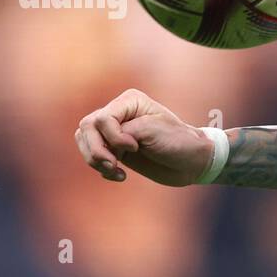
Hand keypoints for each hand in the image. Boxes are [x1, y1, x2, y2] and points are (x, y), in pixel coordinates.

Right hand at [75, 88, 213, 185]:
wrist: (192, 162)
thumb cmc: (179, 142)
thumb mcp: (154, 131)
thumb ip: (123, 131)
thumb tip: (102, 140)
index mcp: (130, 101)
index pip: (102, 119)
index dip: (113, 137)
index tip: (135, 147)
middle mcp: (119, 113)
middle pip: (87, 128)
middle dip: (96, 150)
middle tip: (114, 165)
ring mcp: (115, 131)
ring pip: (84, 141)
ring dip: (95, 160)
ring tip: (115, 171)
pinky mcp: (115, 149)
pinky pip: (92, 155)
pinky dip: (102, 168)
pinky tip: (120, 175)